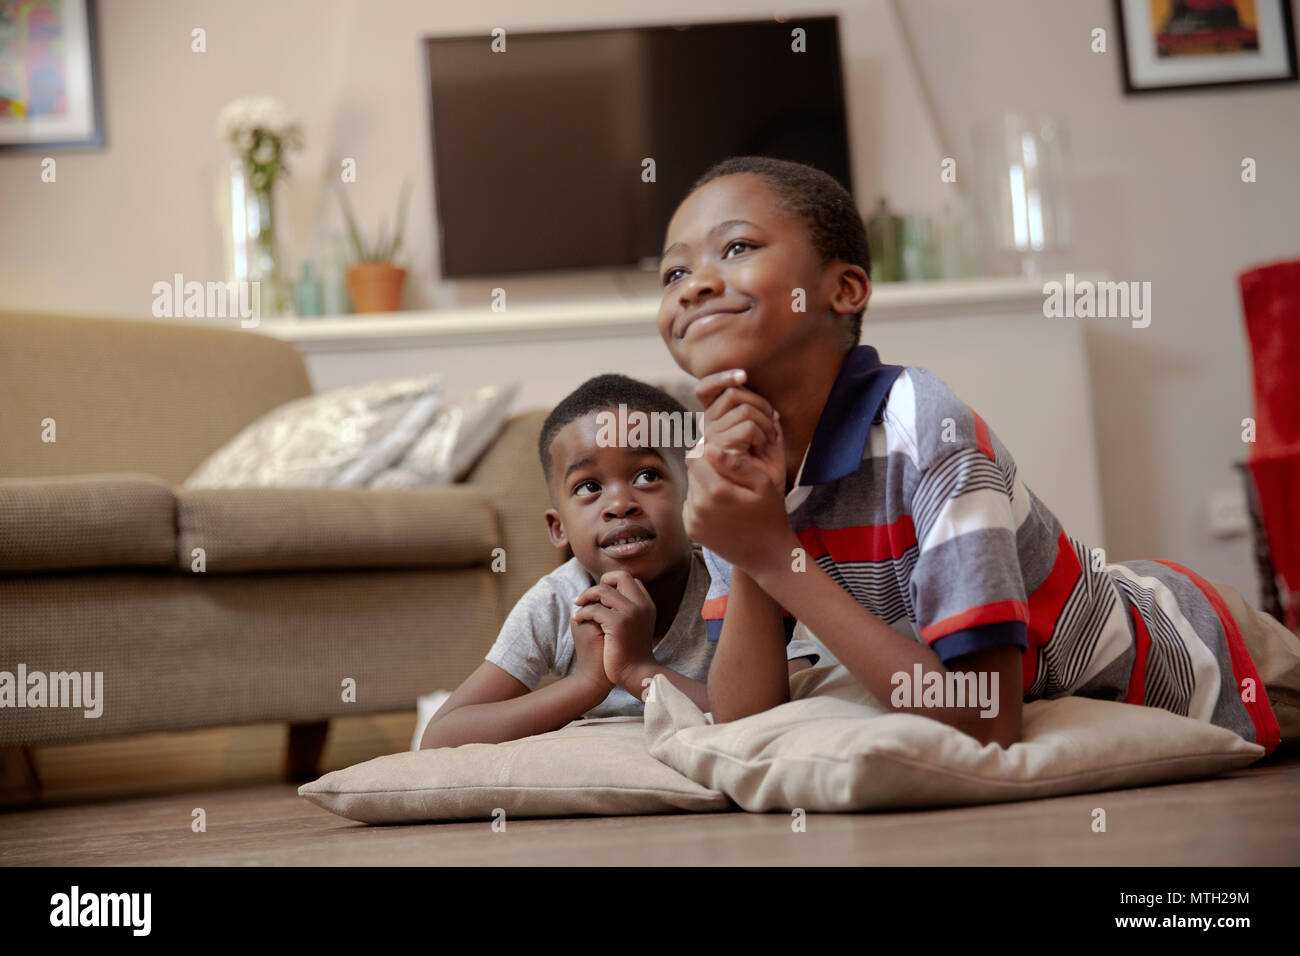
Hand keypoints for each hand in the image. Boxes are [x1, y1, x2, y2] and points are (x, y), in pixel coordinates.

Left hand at [572, 571, 657, 690]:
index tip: (600, 595)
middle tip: (588, 596)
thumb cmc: (630, 652)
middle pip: (621, 576)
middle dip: (602, 581)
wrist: (635, 674)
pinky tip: (578, 620)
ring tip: (578, 605)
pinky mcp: (619, 624)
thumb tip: (607, 594)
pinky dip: (582, 613)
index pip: (631, 580)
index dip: (614, 583)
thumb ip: (627, 610)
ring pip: (603, 590)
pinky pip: (593, 609)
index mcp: (647, 605)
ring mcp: (632, 613)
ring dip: (587, 596)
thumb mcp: (634, 626)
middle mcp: (642, 605)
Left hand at [684, 436, 798, 579]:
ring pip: (691, 488)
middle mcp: (699, 506)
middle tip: (731, 479)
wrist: (767, 555)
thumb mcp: (762, 484)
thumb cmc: (770, 515)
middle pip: (692, 472)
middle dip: (708, 470)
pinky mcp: (692, 530)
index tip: (724, 458)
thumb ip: (736, 464)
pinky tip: (722, 509)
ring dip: (705, 486)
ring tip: (728, 496)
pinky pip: (691, 504)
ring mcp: (693, 521)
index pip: (695, 457)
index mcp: (716, 491)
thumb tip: (709, 448)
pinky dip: (702, 502)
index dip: (708, 452)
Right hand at [693, 369, 784, 490]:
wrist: (764, 498)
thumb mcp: (764, 433)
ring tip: (767, 441)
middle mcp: (708, 427)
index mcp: (716, 419)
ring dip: (765, 423)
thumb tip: (744, 383)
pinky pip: (746, 427)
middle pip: (733, 392)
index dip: (721, 377)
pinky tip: (761, 450)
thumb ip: (754, 409)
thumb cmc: (765, 468)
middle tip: (772, 423)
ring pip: (743, 409)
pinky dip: (762, 436)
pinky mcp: (718, 452)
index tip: (743, 375)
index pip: (705, 389)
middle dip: (761, 403)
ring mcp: (711, 439)